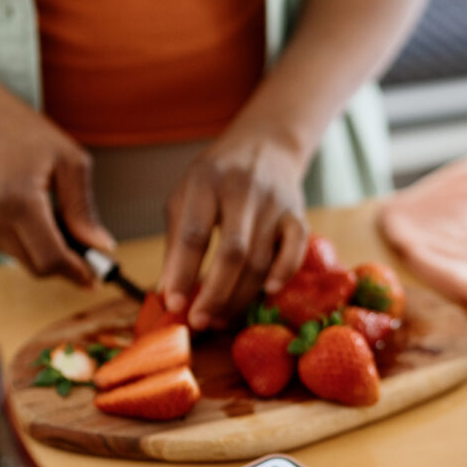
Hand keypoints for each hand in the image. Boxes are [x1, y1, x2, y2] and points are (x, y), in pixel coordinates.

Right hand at [0, 82, 115, 285]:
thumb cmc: (21, 131)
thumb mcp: (68, 161)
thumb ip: (84, 210)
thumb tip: (102, 247)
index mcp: (18, 201)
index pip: (51, 258)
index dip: (77, 272)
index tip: (95, 277)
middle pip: (37, 266)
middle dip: (64, 264)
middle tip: (85, 248)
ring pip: (23, 260)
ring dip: (44, 249)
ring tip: (51, 212)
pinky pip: (7, 247)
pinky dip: (25, 239)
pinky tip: (28, 209)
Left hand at [159, 131, 310, 329]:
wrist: (265, 144)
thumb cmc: (217, 178)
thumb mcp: (185, 196)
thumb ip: (177, 243)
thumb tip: (168, 292)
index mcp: (206, 182)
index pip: (194, 235)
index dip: (184, 274)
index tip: (174, 305)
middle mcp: (243, 190)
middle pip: (232, 252)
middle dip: (215, 294)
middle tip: (200, 322)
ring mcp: (274, 203)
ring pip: (261, 259)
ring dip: (241, 296)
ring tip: (220, 319)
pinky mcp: (297, 213)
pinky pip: (295, 249)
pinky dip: (284, 273)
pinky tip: (267, 293)